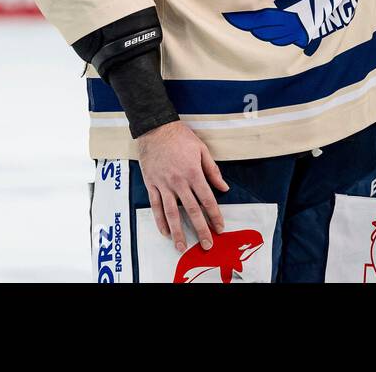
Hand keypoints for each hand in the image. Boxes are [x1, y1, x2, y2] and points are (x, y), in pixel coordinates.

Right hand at [137, 121, 228, 251]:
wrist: (155, 128)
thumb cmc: (180, 137)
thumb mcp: (202, 149)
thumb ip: (212, 171)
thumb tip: (224, 188)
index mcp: (193, 173)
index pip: (207, 199)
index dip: (214, 215)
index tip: (220, 228)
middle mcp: (179, 182)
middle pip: (191, 210)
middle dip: (200, 229)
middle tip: (206, 245)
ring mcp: (163, 184)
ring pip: (172, 213)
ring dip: (178, 232)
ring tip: (182, 247)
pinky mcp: (151, 184)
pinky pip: (156, 206)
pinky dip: (160, 220)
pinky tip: (165, 232)